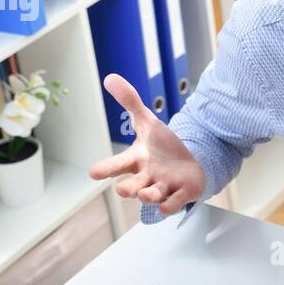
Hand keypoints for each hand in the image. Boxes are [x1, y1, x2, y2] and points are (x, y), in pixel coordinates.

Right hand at [88, 74, 205, 214]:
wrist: (190, 160)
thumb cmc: (163, 146)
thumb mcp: (147, 122)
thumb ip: (130, 102)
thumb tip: (110, 77)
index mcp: (136, 161)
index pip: (117, 164)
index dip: (105, 169)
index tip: (93, 172)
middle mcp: (147, 177)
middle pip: (133, 186)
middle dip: (128, 189)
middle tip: (122, 190)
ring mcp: (164, 187)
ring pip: (152, 195)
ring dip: (148, 196)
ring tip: (145, 195)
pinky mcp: (181, 193)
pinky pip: (175, 202)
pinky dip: (171, 205)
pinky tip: (167, 206)